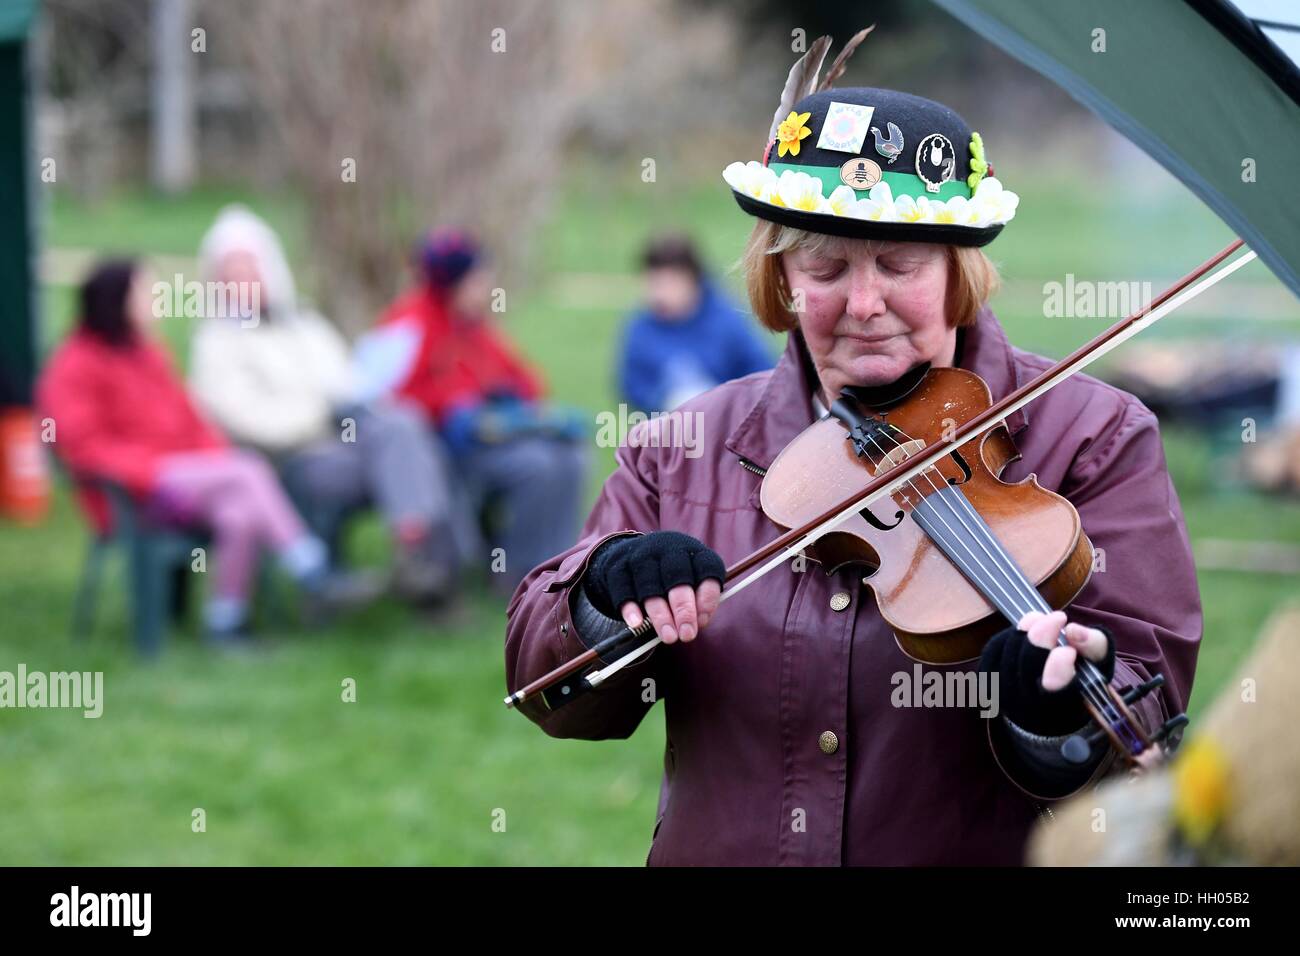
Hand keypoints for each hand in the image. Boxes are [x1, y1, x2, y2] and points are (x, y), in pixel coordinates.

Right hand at [583, 531, 724, 644]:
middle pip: (677, 577)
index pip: (706, 570)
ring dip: (660, 615)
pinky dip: (631, 608)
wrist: (627, 558)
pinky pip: (623, 589)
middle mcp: (667, 548)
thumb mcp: (688, 582)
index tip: (702, 623)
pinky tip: (637, 624)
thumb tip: (698, 623)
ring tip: (668, 637)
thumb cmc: (667, 578)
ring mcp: (640, 555)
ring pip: (650, 587)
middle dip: (684, 609)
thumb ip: (697, 602)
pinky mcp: (617, 566)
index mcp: (691, 551)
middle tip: (687, 635)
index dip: (706, 598)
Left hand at [978, 609, 1114, 735]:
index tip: (1068, 650)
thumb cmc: (1081, 675)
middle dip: (1040, 639)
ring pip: (1008, 659)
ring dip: (1024, 634)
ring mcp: (1008, 699)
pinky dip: (1005, 638)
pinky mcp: (991, 686)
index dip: (1058, 670)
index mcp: (1066, 707)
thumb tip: (1074, 630)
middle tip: (1057, 618)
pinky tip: (1021, 631)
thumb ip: (1094, 645)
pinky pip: (991, 656)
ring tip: (1039, 619)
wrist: (1053, 697)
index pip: (1055, 694)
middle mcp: (1033, 709)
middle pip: (1027, 671)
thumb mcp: (1099, 661)